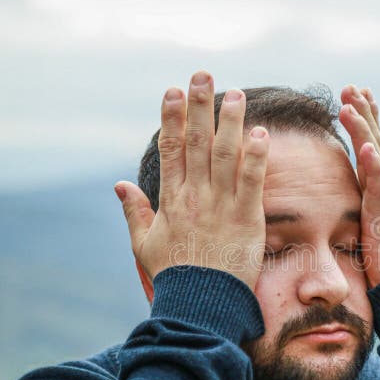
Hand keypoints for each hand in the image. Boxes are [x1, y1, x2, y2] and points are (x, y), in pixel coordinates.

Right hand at [114, 71, 269, 290]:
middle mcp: (194, 195)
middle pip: (197, 142)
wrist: (200, 305)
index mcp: (171, 199)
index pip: (171, 149)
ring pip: (225, 154)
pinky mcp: (246, 219)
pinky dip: (256, 157)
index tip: (172, 91)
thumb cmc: (174, 276)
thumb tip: (118, 184)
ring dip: (231, 121)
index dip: (172, 117)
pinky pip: (251, 181)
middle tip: (203, 75)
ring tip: (236, 94)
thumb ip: (133, 212)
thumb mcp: (144, 244)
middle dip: (199, 106)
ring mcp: (220, 205)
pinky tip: (261, 134)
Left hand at [339, 85, 379, 287]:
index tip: (353, 96)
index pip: (369, 148)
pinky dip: (373, 164)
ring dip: (363, 127)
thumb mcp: (362, 228)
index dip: (363, 121)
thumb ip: (354, 211)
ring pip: (375, 156)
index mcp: (377, 189)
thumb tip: (336, 204)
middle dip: (364, 113)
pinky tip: (364, 146)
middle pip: (374, 142)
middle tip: (352, 86)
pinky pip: (378, 186)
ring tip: (351, 103)